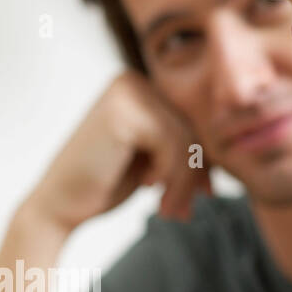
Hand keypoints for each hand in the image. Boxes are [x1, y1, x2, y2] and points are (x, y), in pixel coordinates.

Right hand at [25, 69, 211, 234]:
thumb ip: (181, 144)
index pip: (189, 121)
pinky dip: (171, 175)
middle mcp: (130, 80)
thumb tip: (232, 144)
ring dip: (184, 181)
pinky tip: (153, 194)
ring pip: (185, 137)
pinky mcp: (123, 109)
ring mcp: (125, 91)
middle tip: (187, 210)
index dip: (201, 160)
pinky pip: (172, 143)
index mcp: (137, 87)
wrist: (59, 206)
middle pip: (190, 127)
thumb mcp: (152, 158)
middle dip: (195, 173)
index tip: (202, 194)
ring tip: (171, 210)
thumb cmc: (103, 183)